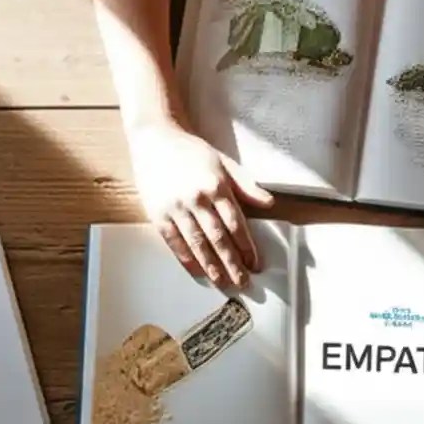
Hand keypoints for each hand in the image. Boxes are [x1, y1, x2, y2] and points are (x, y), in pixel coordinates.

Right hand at [128, 121, 274, 287]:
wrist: (155, 140)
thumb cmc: (192, 152)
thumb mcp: (224, 163)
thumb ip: (246, 185)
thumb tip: (269, 203)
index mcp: (216, 185)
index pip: (235, 223)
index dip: (246, 246)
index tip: (255, 263)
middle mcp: (196, 198)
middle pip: (218, 238)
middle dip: (232, 263)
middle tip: (242, 282)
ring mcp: (176, 208)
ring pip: (197, 243)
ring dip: (212, 266)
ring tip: (222, 282)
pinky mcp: (158, 214)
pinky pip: (174, 242)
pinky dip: (186, 259)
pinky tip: (197, 271)